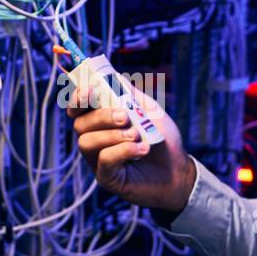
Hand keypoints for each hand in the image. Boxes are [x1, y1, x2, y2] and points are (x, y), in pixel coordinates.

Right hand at [66, 85, 195, 212]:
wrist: (179, 170)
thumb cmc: (163, 141)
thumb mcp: (149, 111)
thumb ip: (131, 95)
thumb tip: (114, 77)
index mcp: (101, 122)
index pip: (78, 108)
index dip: (77, 98)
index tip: (89, 89)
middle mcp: (95, 140)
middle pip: (80, 124)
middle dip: (101, 116)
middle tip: (124, 117)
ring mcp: (98, 160)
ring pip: (86, 142)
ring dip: (113, 135)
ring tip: (136, 135)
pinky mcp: (106, 178)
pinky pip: (104, 160)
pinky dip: (123, 150)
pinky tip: (141, 149)